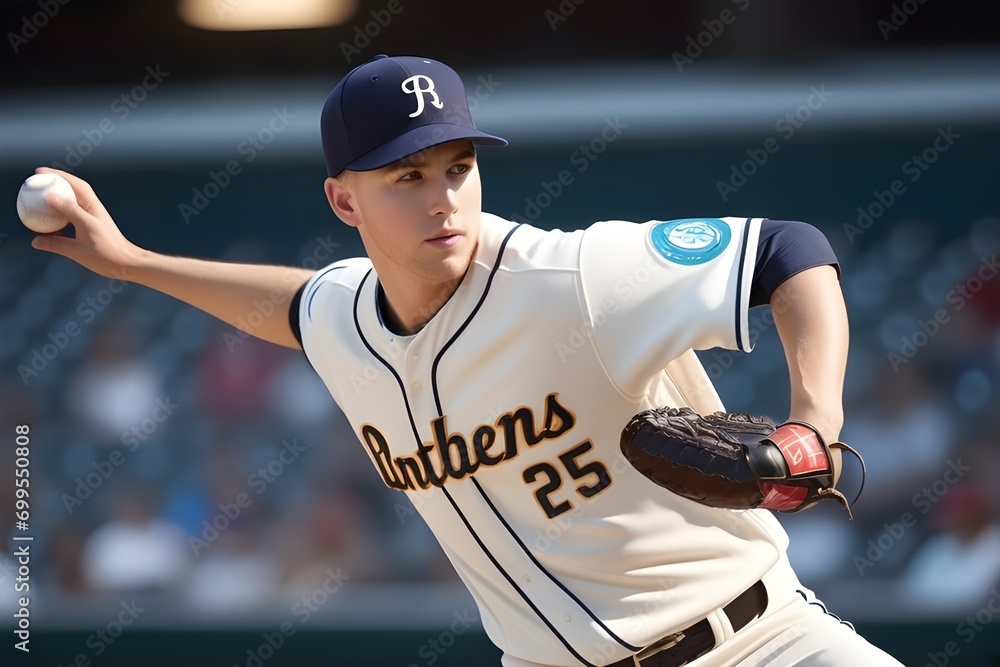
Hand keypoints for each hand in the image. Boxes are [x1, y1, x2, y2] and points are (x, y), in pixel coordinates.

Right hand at [29, 168, 143, 279]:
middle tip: (41, 175)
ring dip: (63, 189)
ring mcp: (95, 215)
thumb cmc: (107, 256)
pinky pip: (78, 209)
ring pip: (78, 196)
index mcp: (90, 211)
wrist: (127, 262)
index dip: (56, 178)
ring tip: (46, 188)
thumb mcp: (78, 249)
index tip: (40, 173)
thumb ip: (56, 243)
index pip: (72, 187)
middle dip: (59, 178)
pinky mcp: (95, 223)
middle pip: (76, 186)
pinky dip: (65, 205)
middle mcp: (94, 210)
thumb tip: (36, 239)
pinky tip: (55, 210)